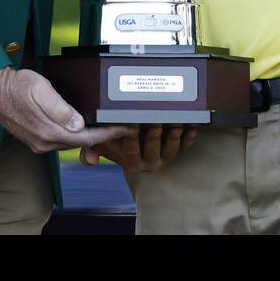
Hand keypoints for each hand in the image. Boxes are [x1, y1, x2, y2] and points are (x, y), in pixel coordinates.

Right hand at [0, 67, 136, 153]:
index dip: (109, 133)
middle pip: (82, 143)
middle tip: (123, 127)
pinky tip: (84, 128)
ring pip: (72, 143)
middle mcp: (44, 142)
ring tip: (109, 127)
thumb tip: (79, 124)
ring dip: (91, 137)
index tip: (125, 128)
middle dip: (103, 136)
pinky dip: (77, 136)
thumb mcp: (41, 90)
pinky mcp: (36, 139)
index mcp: (48, 131)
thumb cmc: (16, 86)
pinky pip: (62, 141)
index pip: (87, 137)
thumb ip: (60, 108)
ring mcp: (39, 143)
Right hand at [80, 124, 197, 172]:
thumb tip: (88, 159)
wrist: (130, 150)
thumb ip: (91, 149)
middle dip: (154, 132)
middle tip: (156, 117)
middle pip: (152, 147)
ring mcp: (162, 159)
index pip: (130, 147)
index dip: (131, 134)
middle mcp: (147, 163)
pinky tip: (191, 127)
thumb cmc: (116, 143)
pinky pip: (183, 147)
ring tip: (177, 122)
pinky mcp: (173, 154)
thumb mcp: (101, 145)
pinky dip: (188, 138)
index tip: (132, 121)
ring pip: (170, 149)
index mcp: (129, 161)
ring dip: (174, 135)